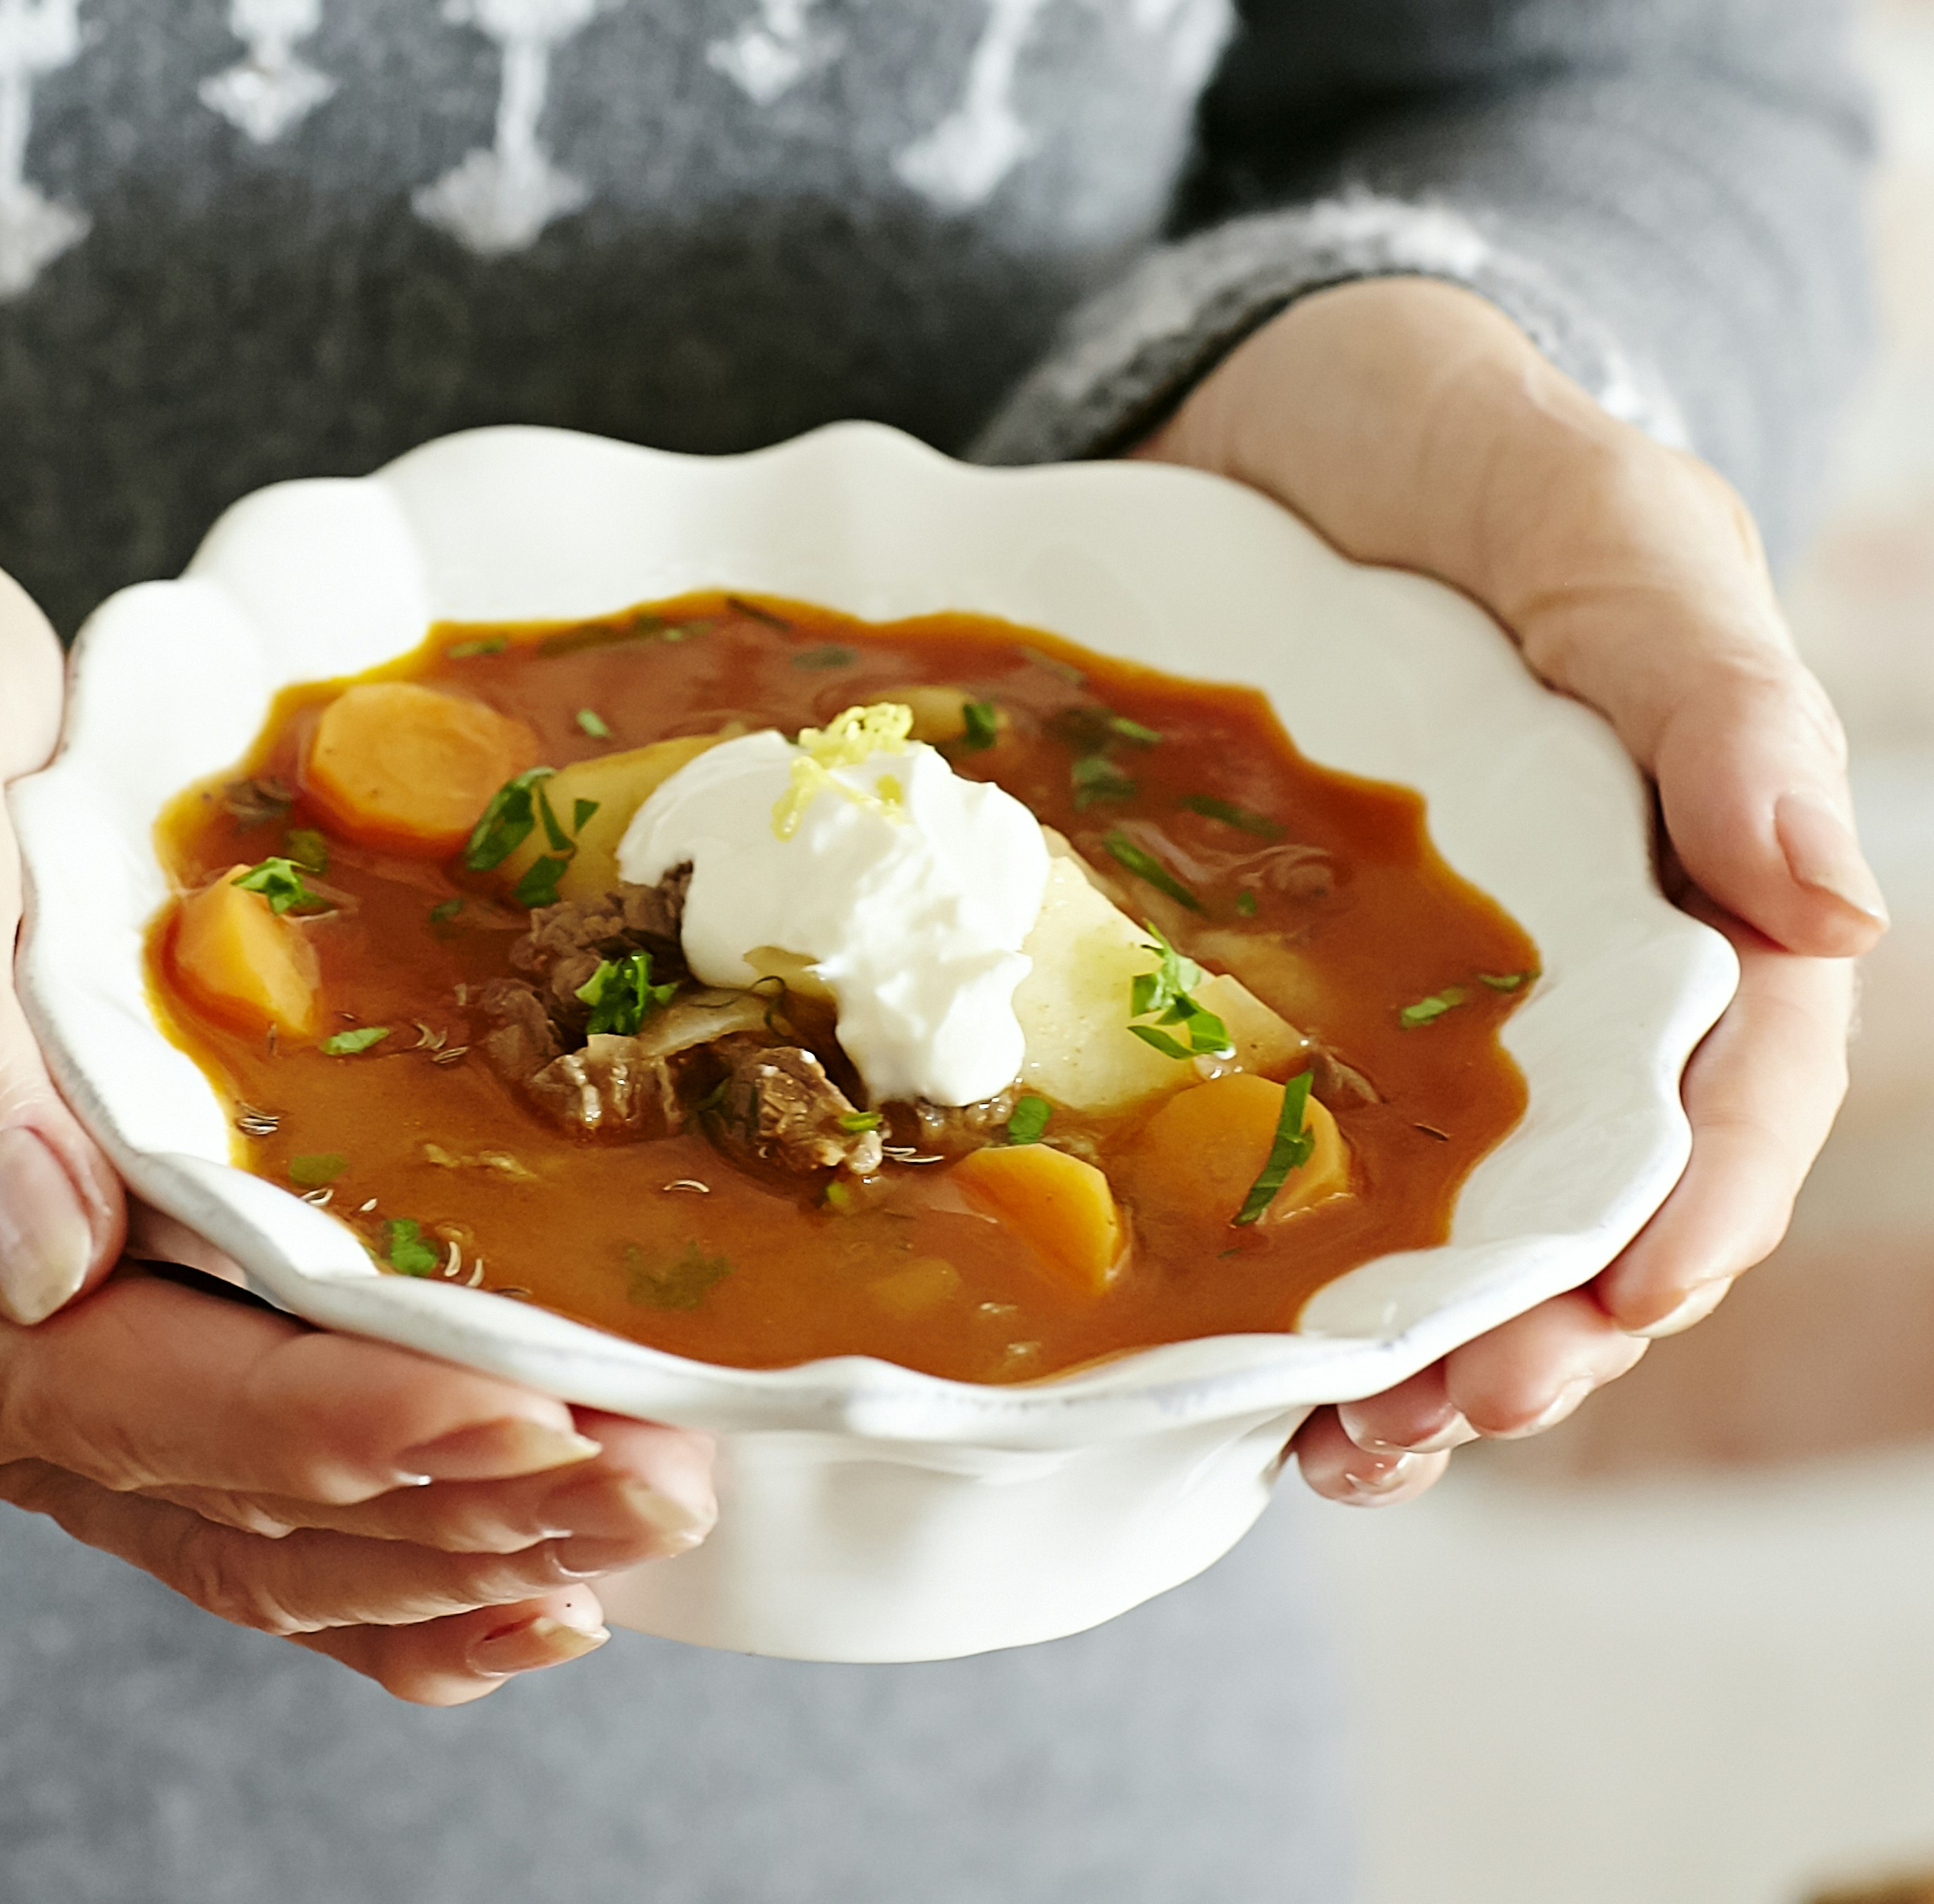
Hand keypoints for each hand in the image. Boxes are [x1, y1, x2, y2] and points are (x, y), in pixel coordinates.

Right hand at [0, 530, 713, 1699]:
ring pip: (227, 1515)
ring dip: (440, 1542)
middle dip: (439, 1496)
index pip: (103, 1379)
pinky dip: (369, 1556)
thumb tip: (31, 1255)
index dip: (325, 1419)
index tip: (523, 1415)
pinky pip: (218, 1488)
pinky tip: (513, 1588)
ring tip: (636, 1525)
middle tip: (662, 1483)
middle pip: (193, 1477)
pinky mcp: (76, 1331)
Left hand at [1135, 279, 1877, 1503]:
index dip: (1685, 1210)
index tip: (1611, 1314)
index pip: (1732, 1080)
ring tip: (1333, 1451)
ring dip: (1421, 1354)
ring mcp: (1430, 993)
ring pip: (1466, 1216)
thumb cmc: (1453, 445)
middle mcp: (1569, 962)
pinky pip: (1315, 1160)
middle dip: (1537, 1332)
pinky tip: (1238, 1367)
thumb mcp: (1593, 525)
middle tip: (1431, 1423)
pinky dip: (1296, 1274)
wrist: (1258, 413)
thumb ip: (1713, 693)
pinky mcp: (1291, 994)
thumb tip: (1840, 904)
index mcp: (1682, 872)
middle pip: (1598, 1193)